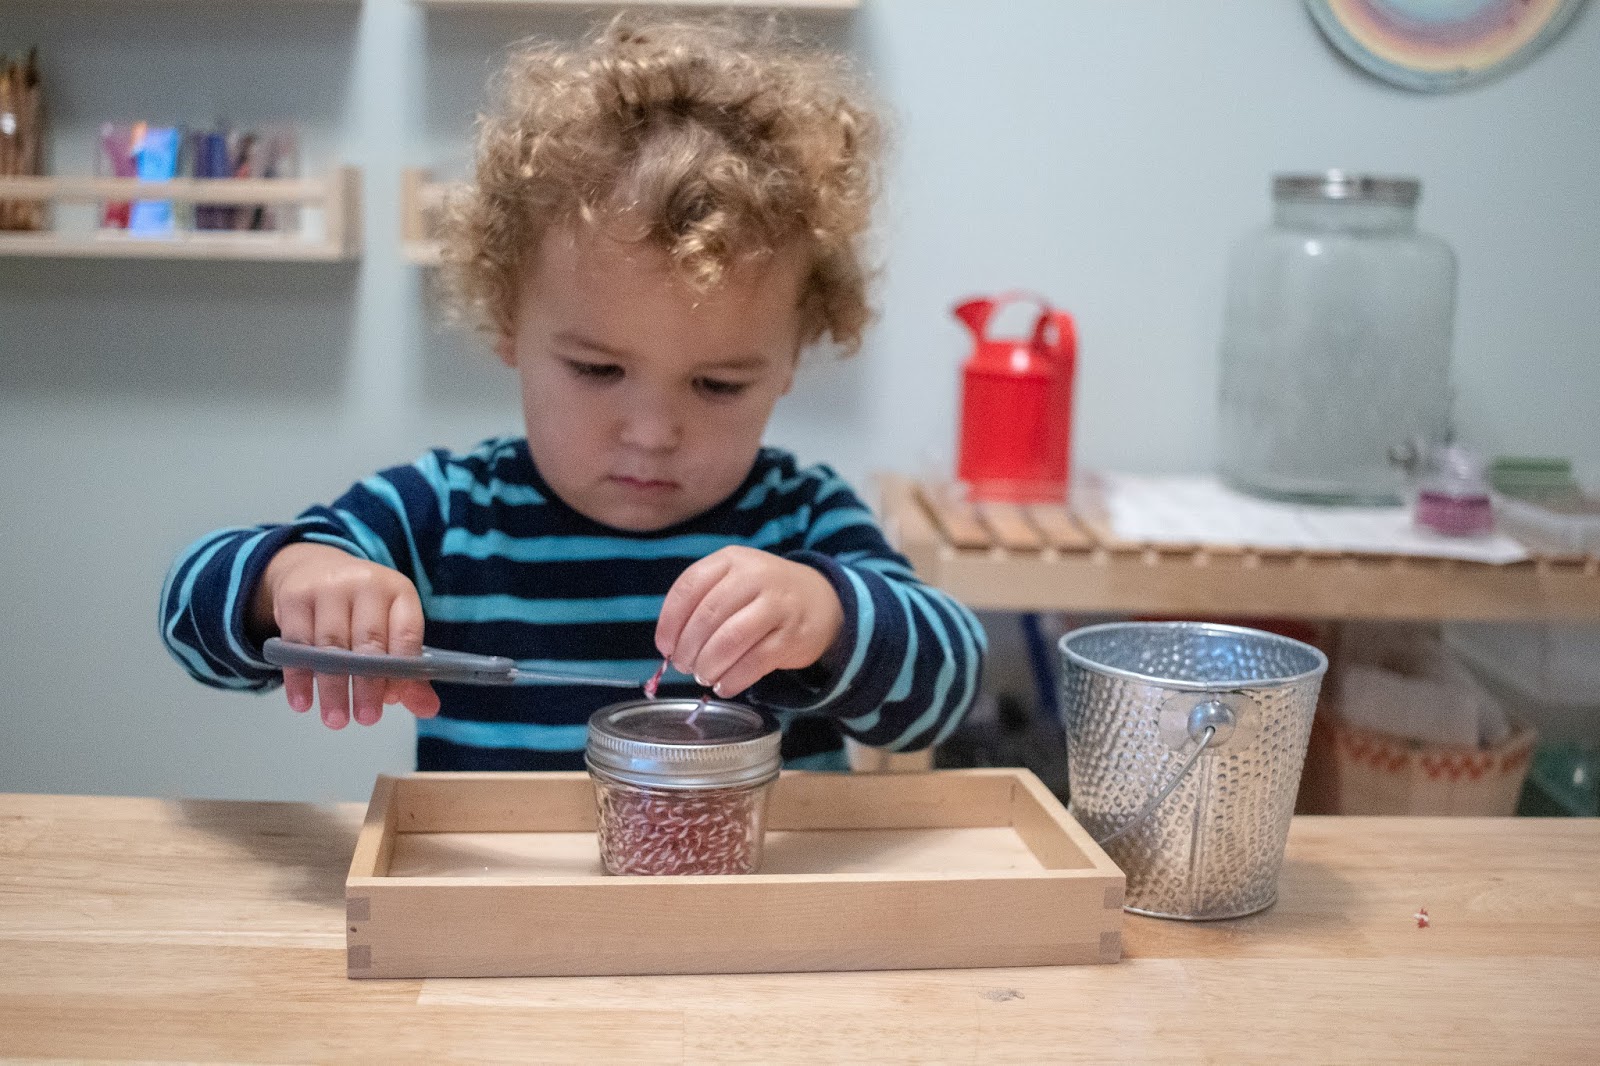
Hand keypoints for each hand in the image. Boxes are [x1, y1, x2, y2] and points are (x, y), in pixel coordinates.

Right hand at [248, 543, 440, 728]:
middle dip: (368, 685)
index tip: (393, 701)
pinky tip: (303, 702)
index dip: (401, 670)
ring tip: (336, 719)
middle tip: (367, 719)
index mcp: (399, 592)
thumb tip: (428, 709)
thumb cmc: (361, 610)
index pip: (406, 633)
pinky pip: (296, 644)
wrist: (316, 568)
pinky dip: (299, 677)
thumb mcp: (391, 629)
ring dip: (333, 687)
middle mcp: (366, 584)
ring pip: (330, 646)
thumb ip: (408, 672)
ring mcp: (328, 588)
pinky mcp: (294, 597)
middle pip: (368, 642)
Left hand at [655, 547, 843, 698]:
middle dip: (688, 649)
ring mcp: (778, 605)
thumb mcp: (734, 580)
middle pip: (707, 616)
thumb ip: (702, 602)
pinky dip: (733, 679)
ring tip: (703, 676)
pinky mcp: (793, 636)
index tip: (664, 646)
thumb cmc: (763, 595)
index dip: (669, 621)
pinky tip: (724, 686)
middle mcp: (756, 576)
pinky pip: (754, 662)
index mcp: (732, 559)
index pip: (689, 586)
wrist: (821, 601)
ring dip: (708, 665)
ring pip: (730, 640)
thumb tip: (670, 645)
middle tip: (684, 666)